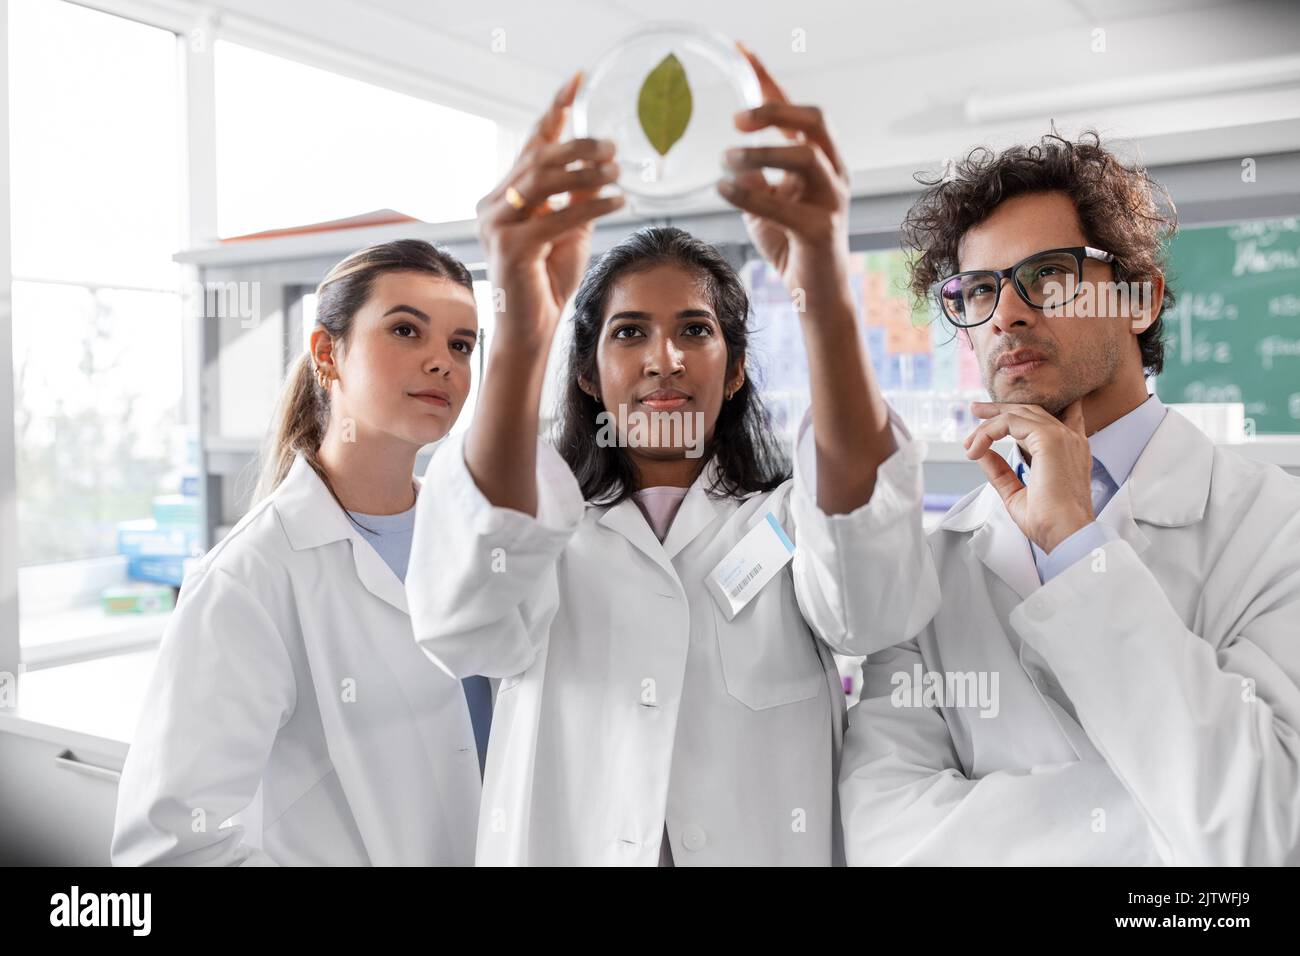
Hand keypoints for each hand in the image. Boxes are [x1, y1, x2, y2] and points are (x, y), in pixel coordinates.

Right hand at [475, 72, 624, 347]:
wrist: (531, 330)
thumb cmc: (549, 283)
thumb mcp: (571, 231)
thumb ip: (579, 198)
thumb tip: (602, 163)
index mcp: (505, 195)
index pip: (531, 143)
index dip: (555, 109)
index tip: (577, 79)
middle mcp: (493, 204)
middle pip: (538, 156)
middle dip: (578, 145)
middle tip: (613, 145)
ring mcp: (497, 224)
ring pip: (544, 181)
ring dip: (586, 171)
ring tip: (618, 170)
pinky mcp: (511, 247)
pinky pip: (556, 217)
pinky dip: (591, 206)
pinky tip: (618, 201)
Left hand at [717, 43, 852, 314]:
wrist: (816, 296)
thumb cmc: (792, 247)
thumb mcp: (764, 205)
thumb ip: (754, 178)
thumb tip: (731, 159)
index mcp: (820, 160)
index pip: (795, 109)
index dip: (767, 80)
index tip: (741, 51)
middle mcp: (833, 173)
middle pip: (813, 121)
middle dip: (773, 110)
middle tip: (735, 120)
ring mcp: (832, 201)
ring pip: (805, 155)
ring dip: (760, 153)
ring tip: (726, 161)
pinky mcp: (821, 230)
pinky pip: (785, 204)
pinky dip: (749, 193)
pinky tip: (723, 189)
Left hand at [964, 400, 1094, 552]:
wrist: (1066, 534)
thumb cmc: (1048, 522)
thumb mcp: (1017, 493)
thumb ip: (1001, 472)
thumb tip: (983, 455)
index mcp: (1068, 451)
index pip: (1050, 419)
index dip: (1023, 412)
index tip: (994, 415)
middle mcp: (1069, 439)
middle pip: (1029, 410)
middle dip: (999, 409)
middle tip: (975, 410)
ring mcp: (1061, 436)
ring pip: (1017, 413)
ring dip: (988, 424)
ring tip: (969, 440)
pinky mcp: (1049, 438)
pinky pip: (1010, 421)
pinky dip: (988, 432)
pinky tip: (975, 449)